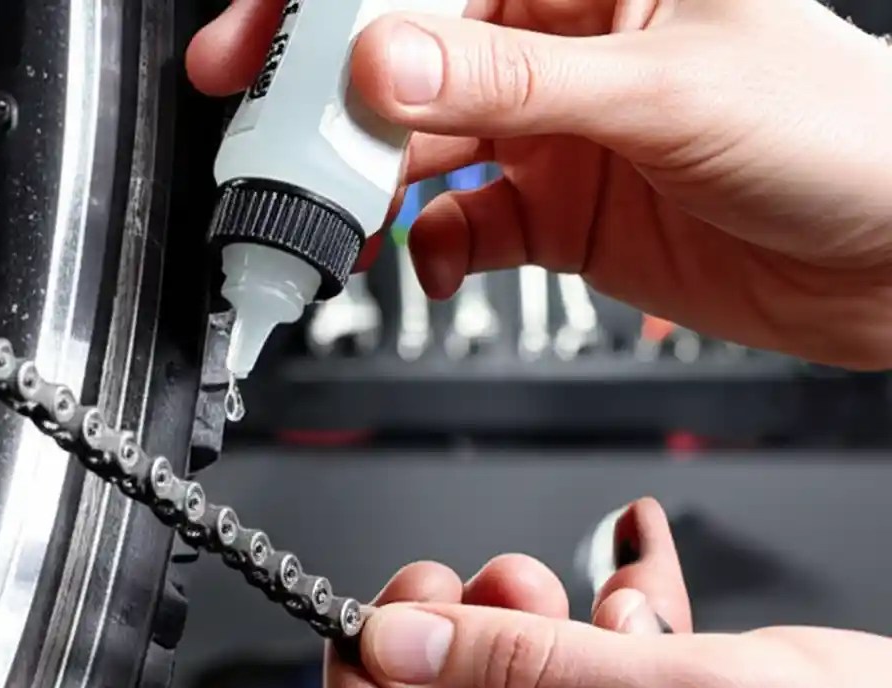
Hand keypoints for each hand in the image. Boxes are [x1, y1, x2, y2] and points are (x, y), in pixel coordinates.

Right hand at [187, 1, 891, 368]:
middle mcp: (560, 45)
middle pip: (407, 61)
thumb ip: (517, 87)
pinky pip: (461, 223)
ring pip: (421, 148)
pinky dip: (430, 247)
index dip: (334, 5)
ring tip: (329, 217)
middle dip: (328, 104)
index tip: (257, 43)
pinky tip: (429, 259)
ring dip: (368, 185)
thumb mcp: (667, 92)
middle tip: (267, 144)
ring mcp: (552, 130)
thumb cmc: (840, 136)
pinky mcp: (555, 208)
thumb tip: (385, 68)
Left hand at [326, 499, 891, 687]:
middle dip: (458, 632)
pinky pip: (607, 662)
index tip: (371, 621)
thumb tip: (395, 641)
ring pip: (525, 678)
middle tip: (474, 581)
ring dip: (535, 614)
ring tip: (564, 581)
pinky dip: (621, 607)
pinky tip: (645, 566)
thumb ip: (521, 673)